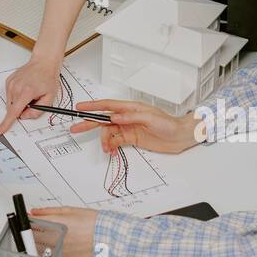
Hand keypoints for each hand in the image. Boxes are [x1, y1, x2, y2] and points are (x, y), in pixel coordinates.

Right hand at [0, 51, 61, 133]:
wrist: (44, 63)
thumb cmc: (48, 78)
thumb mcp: (49, 98)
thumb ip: (37, 112)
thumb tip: (24, 116)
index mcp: (26, 92)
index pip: (14, 112)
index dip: (5, 123)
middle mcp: (16, 87)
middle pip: (13, 109)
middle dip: (22, 110)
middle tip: (33, 101)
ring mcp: (11, 83)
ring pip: (11, 103)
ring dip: (19, 103)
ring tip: (30, 93)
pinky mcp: (9, 81)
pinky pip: (10, 95)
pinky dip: (17, 96)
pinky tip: (25, 89)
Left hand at [27, 207, 97, 256]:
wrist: (105, 235)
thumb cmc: (91, 221)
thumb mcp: (68, 210)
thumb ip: (48, 211)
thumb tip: (35, 212)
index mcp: (55, 224)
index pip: (32, 223)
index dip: (27, 221)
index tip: (27, 219)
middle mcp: (55, 238)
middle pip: (32, 236)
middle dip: (29, 231)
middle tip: (33, 227)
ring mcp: (59, 250)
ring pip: (38, 248)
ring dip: (36, 242)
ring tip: (42, 236)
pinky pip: (48, 256)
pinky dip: (45, 251)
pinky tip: (50, 245)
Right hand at [69, 99, 203, 154]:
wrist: (180, 137)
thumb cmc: (169, 124)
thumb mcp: (151, 118)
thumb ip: (131, 117)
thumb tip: (116, 116)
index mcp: (130, 108)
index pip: (108, 106)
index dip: (93, 106)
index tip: (80, 107)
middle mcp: (127, 117)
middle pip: (103, 119)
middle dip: (89, 123)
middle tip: (75, 128)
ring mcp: (128, 128)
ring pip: (109, 133)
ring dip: (104, 141)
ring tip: (105, 149)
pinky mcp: (131, 139)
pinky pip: (116, 142)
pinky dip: (111, 146)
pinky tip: (111, 151)